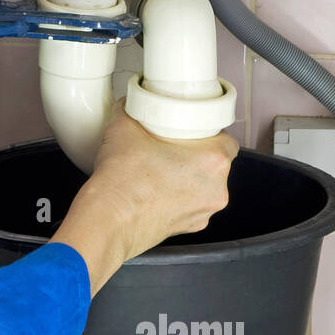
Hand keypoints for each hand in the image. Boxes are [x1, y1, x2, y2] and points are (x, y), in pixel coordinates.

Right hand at [53, 100, 238, 293]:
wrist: (107, 221)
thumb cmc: (122, 182)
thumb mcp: (123, 128)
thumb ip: (131, 110)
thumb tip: (128, 106)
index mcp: (213, 160)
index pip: (227, 139)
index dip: (209, 132)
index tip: (191, 130)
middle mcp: (216, 189)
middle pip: (216, 164)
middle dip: (197, 155)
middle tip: (171, 147)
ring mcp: (203, 213)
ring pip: (203, 187)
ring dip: (188, 178)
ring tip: (160, 169)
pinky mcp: (188, 228)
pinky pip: (189, 206)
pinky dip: (177, 198)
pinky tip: (154, 190)